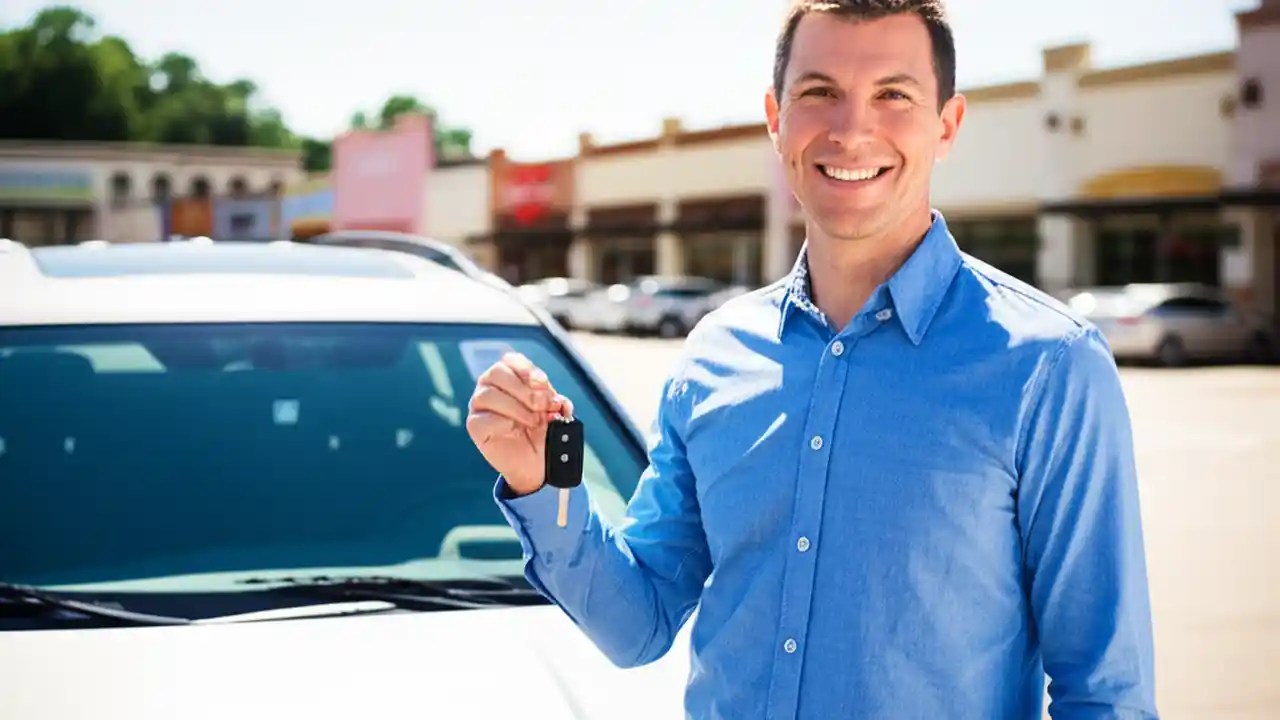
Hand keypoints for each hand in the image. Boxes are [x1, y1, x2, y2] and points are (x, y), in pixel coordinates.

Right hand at [466, 352, 574, 495]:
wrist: (537, 462)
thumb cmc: (542, 431)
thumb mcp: (554, 411)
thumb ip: (555, 400)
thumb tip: (558, 401)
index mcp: (509, 376)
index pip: (510, 360)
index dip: (526, 369)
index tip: (542, 382)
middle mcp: (490, 386)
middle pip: (496, 372)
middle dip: (524, 390)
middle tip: (543, 406)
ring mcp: (479, 405)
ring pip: (489, 394)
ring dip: (517, 408)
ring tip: (534, 421)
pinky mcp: (474, 425)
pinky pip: (484, 418)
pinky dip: (503, 422)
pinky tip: (514, 429)